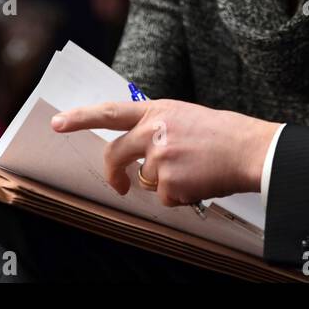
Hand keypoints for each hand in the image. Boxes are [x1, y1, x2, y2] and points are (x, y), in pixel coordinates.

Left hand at [51, 100, 279, 206]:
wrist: (249, 148)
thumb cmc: (222, 133)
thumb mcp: (184, 116)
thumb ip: (157, 126)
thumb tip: (139, 149)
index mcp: (157, 110)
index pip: (110, 112)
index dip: (81, 118)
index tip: (58, 123)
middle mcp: (153, 131)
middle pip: (115, 155)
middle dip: (114, 174)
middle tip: (121, 185)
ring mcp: (159, 157)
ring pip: (145, 181)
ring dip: (165, 184)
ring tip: (194, 170)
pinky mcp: (169, 182)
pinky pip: (165, 198)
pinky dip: (180, 196)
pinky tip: (199, 182)